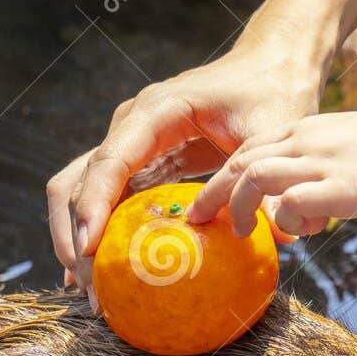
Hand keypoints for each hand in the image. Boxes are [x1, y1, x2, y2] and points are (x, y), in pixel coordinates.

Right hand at [47, 49, 320, 306]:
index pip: (109, 161)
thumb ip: (269, 182)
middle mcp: (130, 128)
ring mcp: (130, 147)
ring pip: (80, 192)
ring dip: (75, 238)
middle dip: (73, 234)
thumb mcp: (272, 132)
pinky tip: (103, 275)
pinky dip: (98, 234)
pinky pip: (106, 200)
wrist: (268, 66)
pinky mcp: (140, 164)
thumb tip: (283, 236)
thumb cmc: (270, 91)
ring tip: (88, 289)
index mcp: (154, 112)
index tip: (89, 250)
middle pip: (77, 181)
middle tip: (89, 286)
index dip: (93, 206)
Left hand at [187, 106, 356, 234]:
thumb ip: (315, 169)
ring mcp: (321, 161)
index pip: (247, 149)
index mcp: (305, 129)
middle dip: (210, 193)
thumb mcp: (344, 150)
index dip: (221, 177)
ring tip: (241, 232)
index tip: (207, 201)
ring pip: (254, 177)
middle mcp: (305, 140)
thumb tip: (297, 203)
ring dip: (238, 207)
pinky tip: (302, 230)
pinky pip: (290, 202)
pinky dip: (284, 220)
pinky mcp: (340, 186)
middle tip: (197, 221)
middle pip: (238, 162)